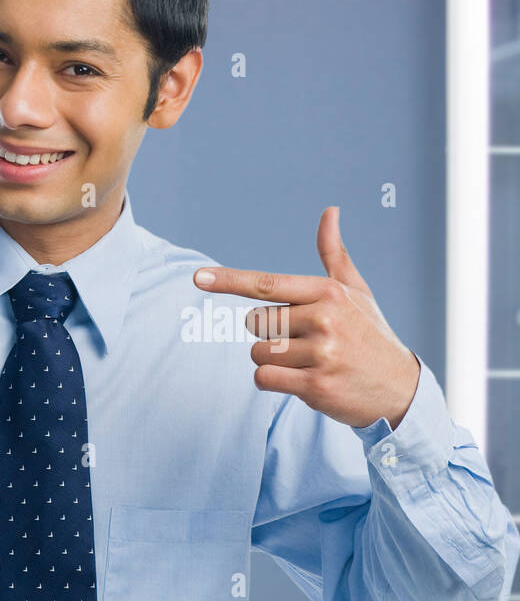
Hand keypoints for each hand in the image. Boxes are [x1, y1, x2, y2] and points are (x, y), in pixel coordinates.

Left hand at [192, 207, 421, 429]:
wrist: (402, 389)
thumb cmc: (370, 335)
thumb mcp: (356, 292)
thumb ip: (334, 254)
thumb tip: (329, 211)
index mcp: (327, 292)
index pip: (266, 283)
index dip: (228, 280)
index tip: (198, 278)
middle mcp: (324, 319)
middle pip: (255, 322)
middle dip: (270, 334)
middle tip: (306, 343)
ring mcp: (321, 354)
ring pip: (257, 353)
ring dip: (274, 362)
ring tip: (310, 363)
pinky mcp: (316, 386)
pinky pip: (264, 379)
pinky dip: (274, 383)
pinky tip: (303, 382)